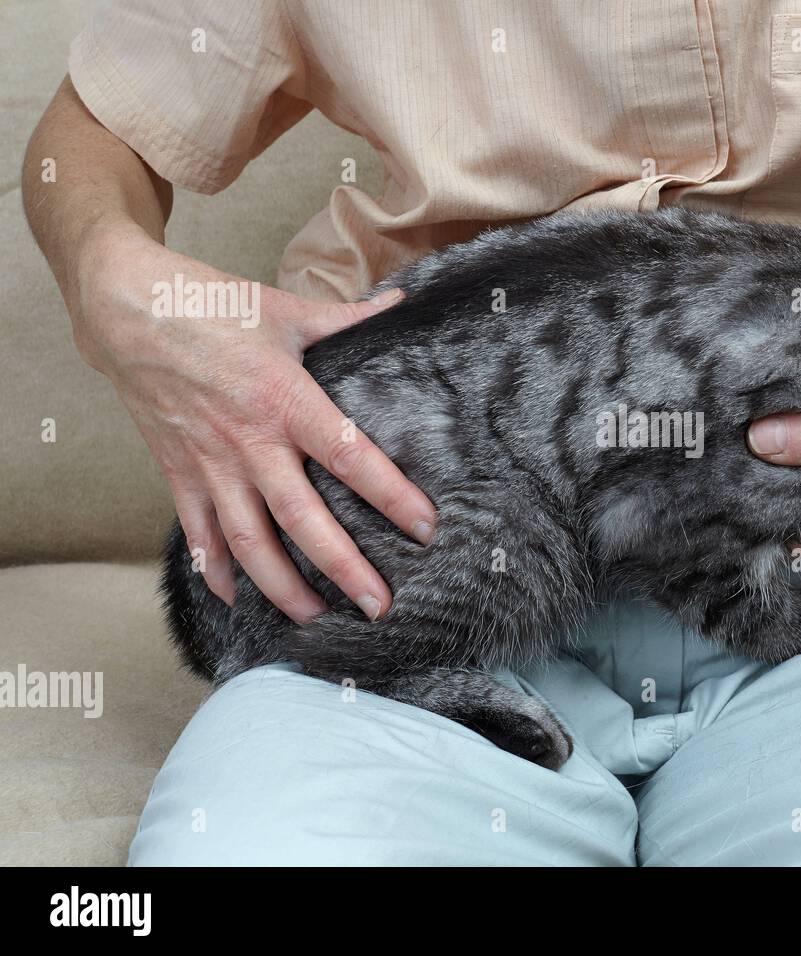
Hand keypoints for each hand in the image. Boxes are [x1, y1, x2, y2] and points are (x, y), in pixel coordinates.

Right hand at [74, 224, 437, 622]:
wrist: (126, 308)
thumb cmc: (212, 305)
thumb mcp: (286, 308)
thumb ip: (348, 318)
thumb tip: (401, 305)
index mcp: (286, 399)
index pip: (350, 456)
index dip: (391, 495)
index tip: (425, 528)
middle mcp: (249, 441)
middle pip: (302, 518)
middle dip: (342, 567)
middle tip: (379, 606)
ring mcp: (210, 463)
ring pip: (249, 541)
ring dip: (283, 587)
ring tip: (317, 620)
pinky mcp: (178, 473)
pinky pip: (198, 535)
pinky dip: (216, 573)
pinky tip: (240, 601)